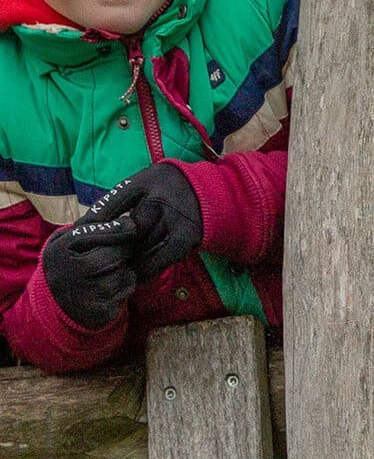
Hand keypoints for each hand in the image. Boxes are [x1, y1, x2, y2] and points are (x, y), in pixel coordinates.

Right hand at [41, 214, 138, 330]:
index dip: (119, 228)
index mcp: (62, 249)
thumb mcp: (68, 238)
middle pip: (117, 254)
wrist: (58, 301)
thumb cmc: (70, 261)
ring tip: (109, 270)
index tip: (130, 224)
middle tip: (121, 249)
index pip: (96, 234)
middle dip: (124, 249)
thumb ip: (91, 223)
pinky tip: (110, 286)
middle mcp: (72, 273)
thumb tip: (125, 216)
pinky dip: (126, 285)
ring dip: (125, 268)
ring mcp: (87, 294)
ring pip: (125, 272)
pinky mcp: (102, 311)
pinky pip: (128, 290)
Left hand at [86, 161, 202, 277]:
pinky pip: (161, 259)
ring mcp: (176, 219)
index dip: (93, 224)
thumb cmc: (167, 189)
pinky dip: (146, 270)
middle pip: (126, 230)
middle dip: (110, 246)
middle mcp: (161, 200)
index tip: (77, 238)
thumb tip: (82, 227)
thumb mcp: (141, 185)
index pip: (112, 204)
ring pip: (142, 247)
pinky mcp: (187, 238)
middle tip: (92, 261)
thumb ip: (116, 202)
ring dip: (127, 260)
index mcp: (146, 182)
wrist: (211, 193)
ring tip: (111, 271)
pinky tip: (136, 276)